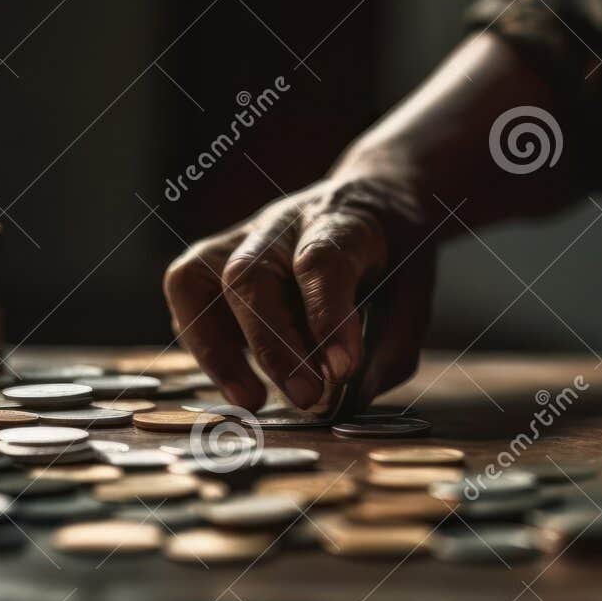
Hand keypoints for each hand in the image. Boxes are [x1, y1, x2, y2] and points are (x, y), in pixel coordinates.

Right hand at [162, 175, 434, 411]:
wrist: (370, 200)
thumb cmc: (390, 255)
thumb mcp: (414, 295)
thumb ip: (386, 349)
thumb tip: (344, 400)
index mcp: (340, 221)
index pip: (322, 262)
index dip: (327, 318)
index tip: (341, 371)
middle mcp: (281, 223)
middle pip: (250, 275)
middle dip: (272, 347)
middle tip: (305, 399)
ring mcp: (239, 237)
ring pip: (197, 280)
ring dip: (217, 350)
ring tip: (252, 399)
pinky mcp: (212, 259)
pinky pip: (186, 297)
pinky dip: (205, 343)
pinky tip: (240, 377)